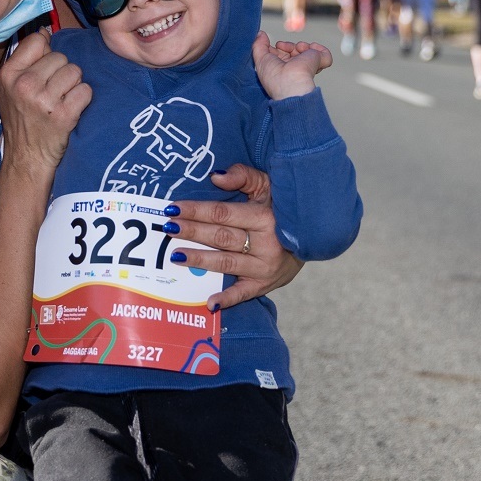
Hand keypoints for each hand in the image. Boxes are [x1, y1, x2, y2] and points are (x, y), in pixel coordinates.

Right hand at [0, 30, 89, 171]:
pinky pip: (85, 90)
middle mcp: (25, 85)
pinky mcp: (63, 115)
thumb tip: (45, 32)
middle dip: (62, 72)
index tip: (45, 69)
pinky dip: (83, 99)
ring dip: (74, 85)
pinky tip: (72, 110)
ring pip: (75, 71)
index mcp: (9, 74)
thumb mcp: (11, 89)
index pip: (37, 41)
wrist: (27, 158)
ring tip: (62, 100)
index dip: (46, 53)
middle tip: (54, 92)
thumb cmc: (22, 121)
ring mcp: (44, 100)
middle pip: (60, 57)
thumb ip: (26, 61)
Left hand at [168, 164, 302, 310]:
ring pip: (226, 263)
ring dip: (200, 260)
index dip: (196, 210)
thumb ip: (243, 176)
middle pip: (221, 237)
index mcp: (265, 217)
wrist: (312, 235)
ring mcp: (265, 267)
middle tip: (168, 228)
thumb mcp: (268, 184)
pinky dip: (227, 300)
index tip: (174, 208)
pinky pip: (244, 294)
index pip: (222, 213)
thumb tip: (215, 177)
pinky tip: (209, 303)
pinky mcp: (265, 284)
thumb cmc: (282, 207)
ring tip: (175, 255)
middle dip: (192, 232)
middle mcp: (266, 244)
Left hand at [252, 31, 330, 99]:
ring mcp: (308, 65)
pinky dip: (318, 48)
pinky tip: (308, 50)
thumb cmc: (274, 77)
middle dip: (289, 46)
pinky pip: (324, 53)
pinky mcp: (320, 61)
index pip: (283, 53)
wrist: (291, 83)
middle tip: (284, 47)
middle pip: (294, 50)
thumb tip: (260, 33)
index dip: (280, 47)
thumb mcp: (260, 59)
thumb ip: (258, 45)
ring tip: (299, 49)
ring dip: (301, 45)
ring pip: (307, 49)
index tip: (277, 46)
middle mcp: (296, 67)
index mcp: (283, 68)